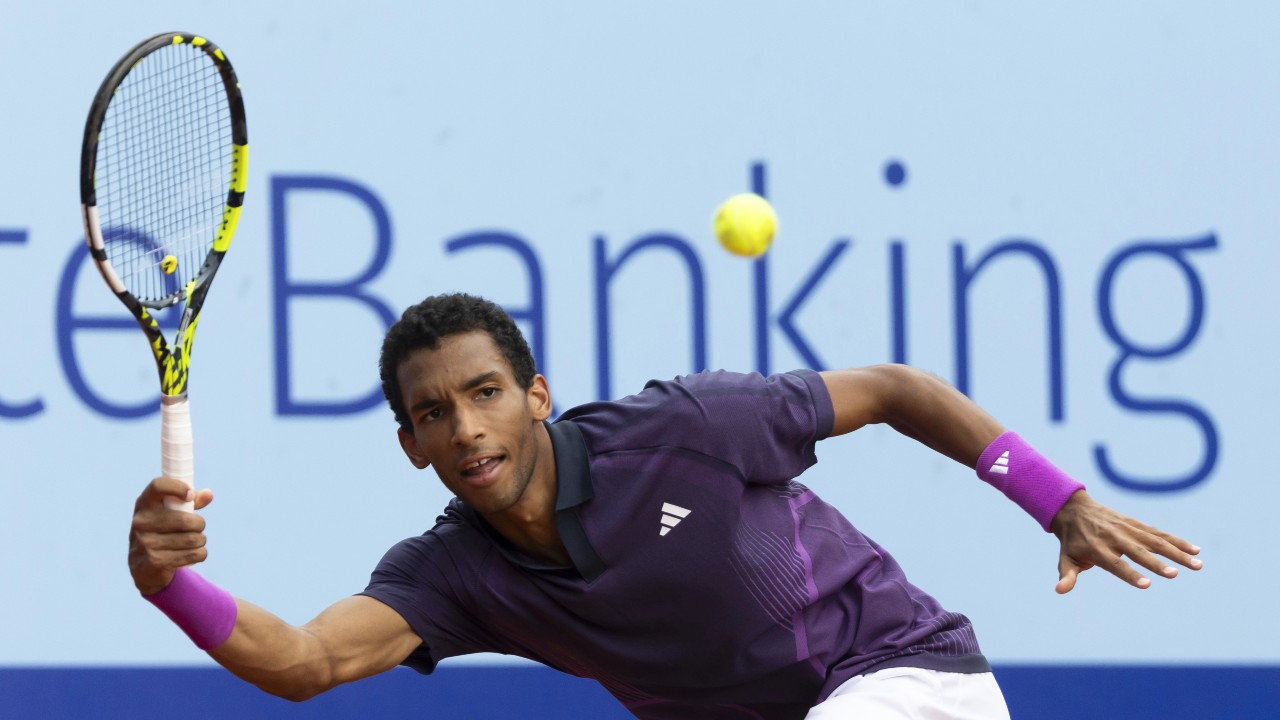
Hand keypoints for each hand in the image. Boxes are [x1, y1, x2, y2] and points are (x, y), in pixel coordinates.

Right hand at [129, 477, 215, 594]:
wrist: (143, 568)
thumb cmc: (161, 533)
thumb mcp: (169, 514)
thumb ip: (190, 503)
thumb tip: (209, 494)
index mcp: (143, 504)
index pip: (158, 486)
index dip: (178, 487)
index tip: (189, 495)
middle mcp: (140, 522)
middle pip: (185, 520)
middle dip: (199, 524)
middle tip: (198, 527)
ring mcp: (145, 542)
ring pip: (193, 539)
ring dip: (201, 540)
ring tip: (195, 541)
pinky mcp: (154, 561)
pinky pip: (194, 554)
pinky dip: (200, 554)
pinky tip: (192, 554)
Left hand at [1050, 490, 1202, 593]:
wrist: (1074, 510)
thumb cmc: (1071, 541)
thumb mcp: (1065, 558)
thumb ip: (1067, 575)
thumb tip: (1059, 590)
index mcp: (1097, 550)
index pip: (1116, 564)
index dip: (1130, 574)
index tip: (1147, 585)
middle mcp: (1115, 538)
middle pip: (1138, 552)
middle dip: (1157, 563)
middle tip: (1175, 574)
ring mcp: (1127, 529)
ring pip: (1155, 541)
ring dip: (1177, 552)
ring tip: (1198, 564)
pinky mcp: (1136, 524)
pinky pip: (1159, 533)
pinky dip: (1177, 541)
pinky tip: (1195, 550)